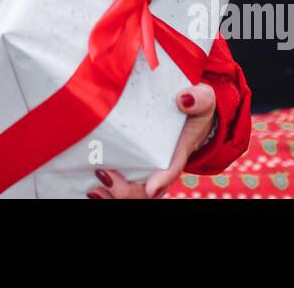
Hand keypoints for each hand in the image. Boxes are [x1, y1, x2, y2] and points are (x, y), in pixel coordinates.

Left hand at [85, 82, 215, 198]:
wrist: (187, 109)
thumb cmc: (194, 106)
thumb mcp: (203, 98)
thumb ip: (199, 98)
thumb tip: (183, 99)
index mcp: (178, 151)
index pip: (171, 169)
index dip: (162, 180)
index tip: (150, 188)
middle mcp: (161, 165)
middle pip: (146, 189)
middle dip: (127, 190)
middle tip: (105, 176)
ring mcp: (146, 168)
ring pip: (133, 192)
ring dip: (113, 195)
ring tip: (94, 189)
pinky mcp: (132, 164)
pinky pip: (121, 184)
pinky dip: (107, 190)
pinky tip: (89, 187)